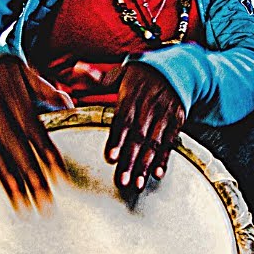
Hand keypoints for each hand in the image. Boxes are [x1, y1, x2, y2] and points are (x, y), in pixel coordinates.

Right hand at [0, 56, 65, 210]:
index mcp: (15, 98)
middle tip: (46, 205)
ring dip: (9, 183)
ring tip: (23, 208)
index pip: (35, 131)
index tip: (61, 178)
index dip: (47, 154)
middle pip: (16, 150)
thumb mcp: (24, 71)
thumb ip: (45, 89)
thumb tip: (70, 104)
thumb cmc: (0, 68)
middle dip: (32, 179)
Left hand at [106, 63, 185, 190]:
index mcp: (132, 95)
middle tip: (123, 181)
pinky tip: (157, 174)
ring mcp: (164, 115)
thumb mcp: (121, 74)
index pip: (123, 120)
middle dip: (130, 160)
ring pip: (154, 143)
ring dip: (146, 165)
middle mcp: (149, 106)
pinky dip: (164, 159)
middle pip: (138, 136)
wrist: (176, 69)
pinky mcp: (177, 121)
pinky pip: (170, 142)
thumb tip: (77, 69)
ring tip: (138, 184)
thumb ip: (98, 78)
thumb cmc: (140, 77)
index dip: (117, 139)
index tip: (110, 157)